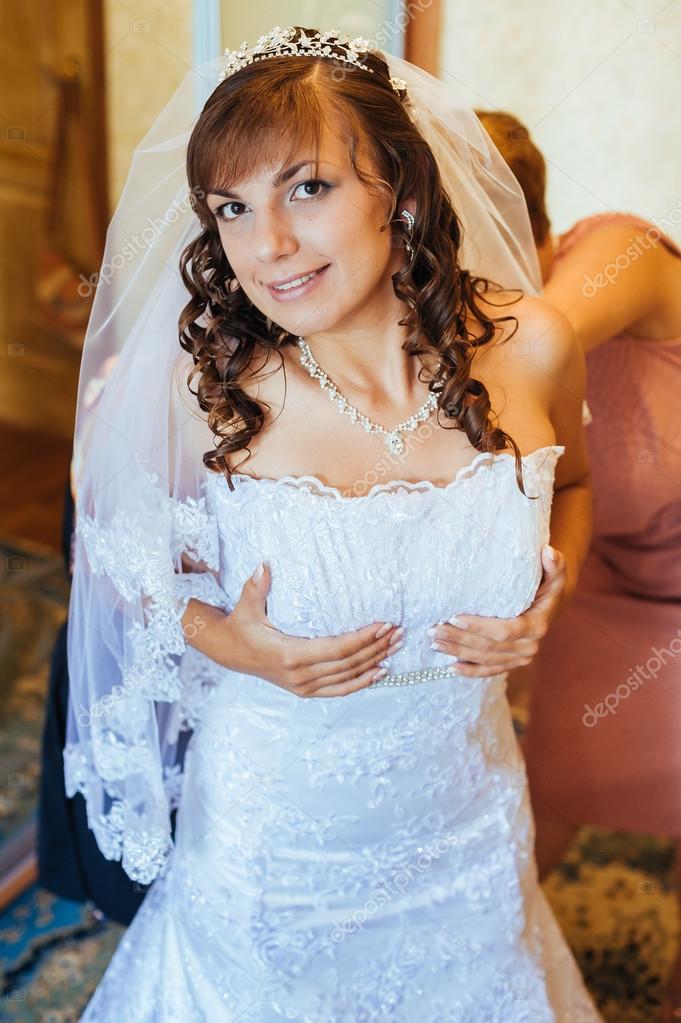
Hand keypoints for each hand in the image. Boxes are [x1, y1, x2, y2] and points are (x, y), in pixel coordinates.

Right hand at [219, 561, 403, 696]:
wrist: (230, 652)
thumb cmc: (241, 624)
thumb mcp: (246, 605)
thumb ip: (256, 586)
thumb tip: (264, 565)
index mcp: (289, 654)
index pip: (336, 649)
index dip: (363, 638)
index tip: (384, 624)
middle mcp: (300, 675)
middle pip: (348, 664)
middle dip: (376, 647)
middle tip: (399, 632)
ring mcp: (303, 686)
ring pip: (348, 678)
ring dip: (375, 663)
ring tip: (396, 647)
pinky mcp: (306, 690)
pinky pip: (340, 690)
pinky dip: (362, 683)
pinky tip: (380, 671)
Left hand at [428, 545, 567, 676]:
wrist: (551, 604)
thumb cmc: (548, 583)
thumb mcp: (554, 572)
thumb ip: (554, 563)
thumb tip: (548, 551)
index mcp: (537, 625)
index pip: (505, 630)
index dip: (479, 627)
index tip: (455, 617)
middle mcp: (529, 646)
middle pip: (489, 647)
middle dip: (459, 639)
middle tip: (433, 630)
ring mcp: (520, 658)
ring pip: (485, 659)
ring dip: (458, 653)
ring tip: (434, 643)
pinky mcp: (511, 663)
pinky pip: (490, 670)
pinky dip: (471, 671)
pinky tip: (451, 667)